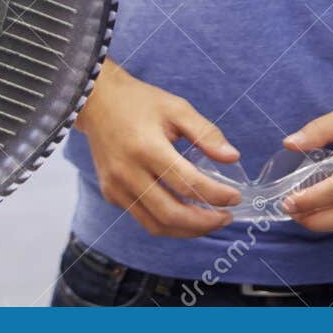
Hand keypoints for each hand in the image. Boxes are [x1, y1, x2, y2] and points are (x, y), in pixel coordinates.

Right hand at [75, 59, 241, 237]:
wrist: (97, 102)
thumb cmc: (140, 102)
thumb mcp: (177, 108)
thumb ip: (206, 133)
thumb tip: (232, 157)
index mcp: (147, 148)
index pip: (187, 183)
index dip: (215, 195)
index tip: (235, 197)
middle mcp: (128, 173)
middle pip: (170, 214)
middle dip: (203, 222)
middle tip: (226, 218)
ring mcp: (116, 187)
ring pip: (155, 224)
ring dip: (186, 230)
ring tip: (210, 222)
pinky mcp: (111, 193)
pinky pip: (142, 217)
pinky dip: (167, 222)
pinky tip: (186, 214)